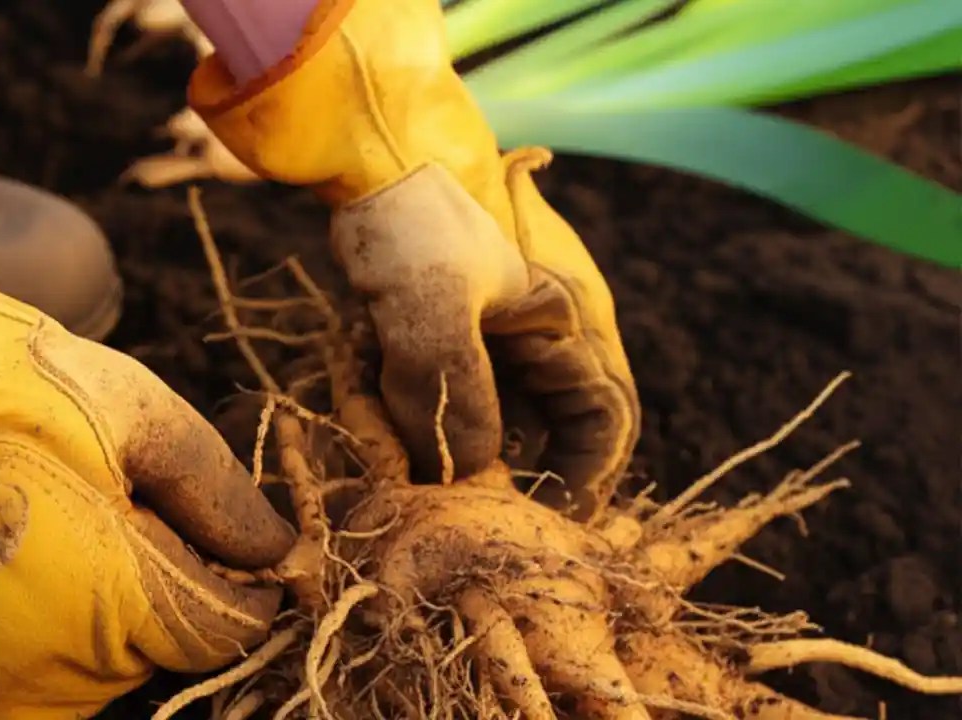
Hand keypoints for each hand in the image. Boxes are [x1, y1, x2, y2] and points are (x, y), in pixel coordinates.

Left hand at [189, 0, 639, 518]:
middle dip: (517, 469)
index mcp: (567, 324)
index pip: (604, 421)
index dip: (586, 479)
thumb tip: (462, 475)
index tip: (546, 522)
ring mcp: (501, 326)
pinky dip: (430, 411)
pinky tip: (392, 421)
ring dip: (464, 442)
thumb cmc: (413, 222)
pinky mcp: (459, 323)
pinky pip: (457, 385)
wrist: (373, 155)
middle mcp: (544, 331)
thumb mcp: (432, 310)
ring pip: (499, 409)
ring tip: (422, 469)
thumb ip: (452, 393)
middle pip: (552, 424)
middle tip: (476, 513)